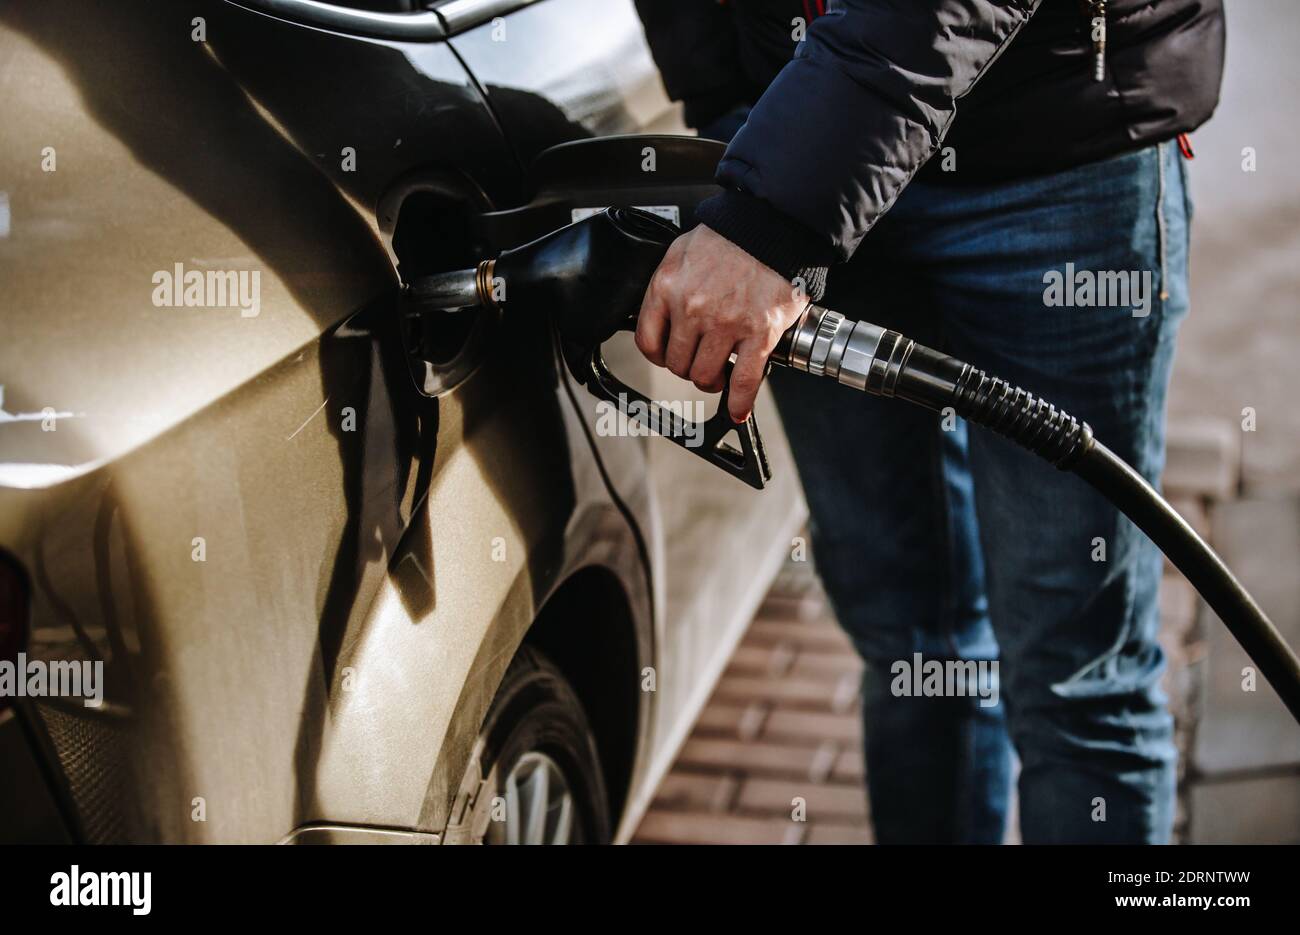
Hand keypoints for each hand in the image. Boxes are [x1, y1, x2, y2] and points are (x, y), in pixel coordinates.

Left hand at [635, 224, 807, 422]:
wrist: (774, 225)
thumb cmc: (733, 234)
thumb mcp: (683, 251)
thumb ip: (670, 283)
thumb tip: (664, 311)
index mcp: (669, 287)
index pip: (648, 341)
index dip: (659, 356)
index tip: (668, 356)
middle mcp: (693, 308)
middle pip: (677, 364)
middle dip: (688, 367)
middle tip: (700, 361)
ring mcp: (726, 324)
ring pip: (705, 375)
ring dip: (711, 381)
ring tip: (720, 374)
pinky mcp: (759, 334)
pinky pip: (744, 380)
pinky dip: (740, 401)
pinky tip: (738, 409)